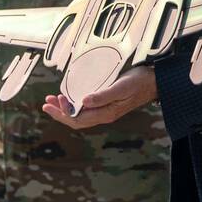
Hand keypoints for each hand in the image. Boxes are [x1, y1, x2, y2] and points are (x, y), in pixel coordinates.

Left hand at [42, 66, 157, 128]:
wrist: (155, 82)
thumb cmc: (139, 83)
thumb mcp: (121, 87)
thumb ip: (103, 95)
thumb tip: (83, 102)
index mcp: (106, 113)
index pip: (78, 119)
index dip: (62, 113)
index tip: (52, 102)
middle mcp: (104, 114)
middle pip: (76, 120)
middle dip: (59, 112)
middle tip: (47, 102)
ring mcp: (106, 110)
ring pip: (80, 114)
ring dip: (65, 108)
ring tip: (54, 99)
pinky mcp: (107, 103)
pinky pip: (86, 108)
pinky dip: (75, 104)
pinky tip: (70, 97)